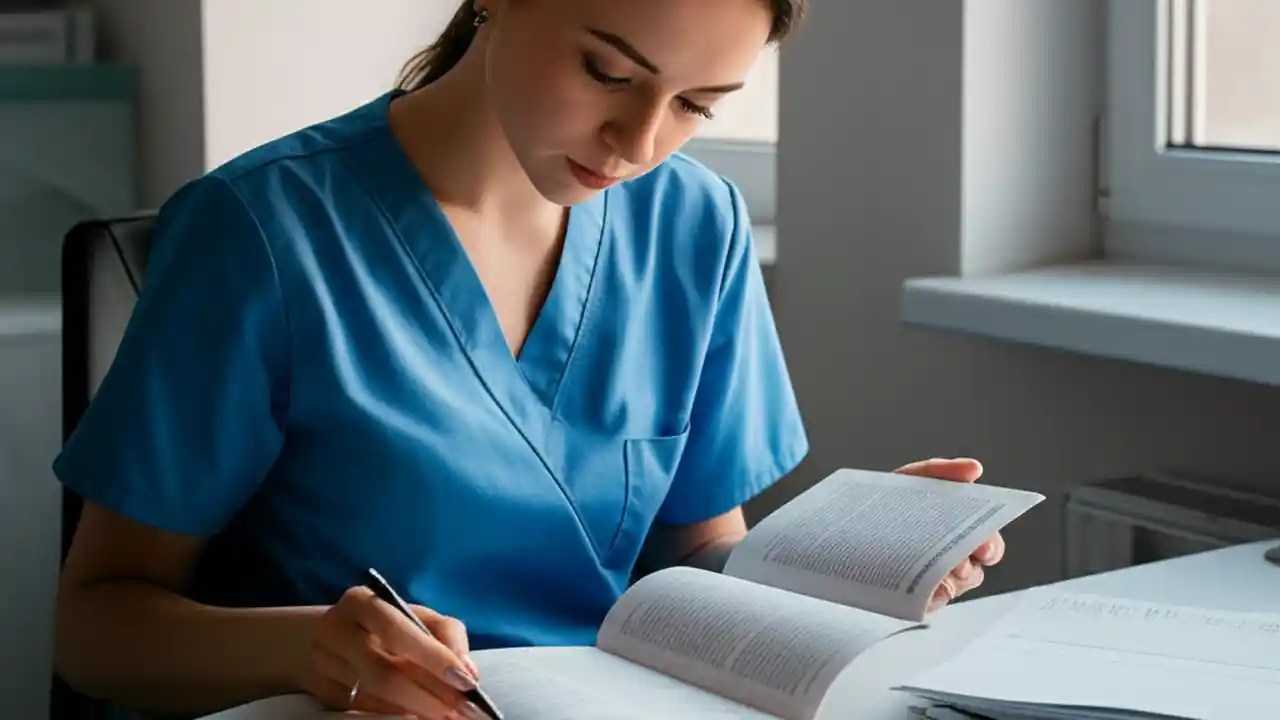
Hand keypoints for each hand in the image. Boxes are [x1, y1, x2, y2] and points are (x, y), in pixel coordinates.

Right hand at [299, 586, 485, 719]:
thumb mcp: (416, 616)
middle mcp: (334, 631)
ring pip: (375, 695)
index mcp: (360, 602)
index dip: (434, 657)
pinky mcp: (323, 693)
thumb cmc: (384, 623)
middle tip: (461, 708)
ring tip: (446, 713)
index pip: (398, 630)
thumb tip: (467, 671)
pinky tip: (419, 714)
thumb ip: (446, 634)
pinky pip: (364, 709)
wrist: (327, 637)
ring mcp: (324, 665)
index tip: (466, 681)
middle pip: (383, 671)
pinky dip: (396, 714)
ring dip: (416, 707)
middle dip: (429, 693)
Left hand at [894, 458, 1006, 612]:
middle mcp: (949, 560)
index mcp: (955, 532)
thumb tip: (974, 469)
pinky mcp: (913, 599)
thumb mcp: (911, 479)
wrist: (840, 524)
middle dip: (971, 567)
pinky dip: (928, 592)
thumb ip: (942, 471)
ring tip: (937, 569)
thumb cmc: (883, 502)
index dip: (990, 547)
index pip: (987, 545)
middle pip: (975, 571)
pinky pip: (929, 602)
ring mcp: (931, 581)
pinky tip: (919, 583)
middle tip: (960, 563)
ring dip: (950, 579)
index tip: (983, 548)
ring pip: (955, 588)